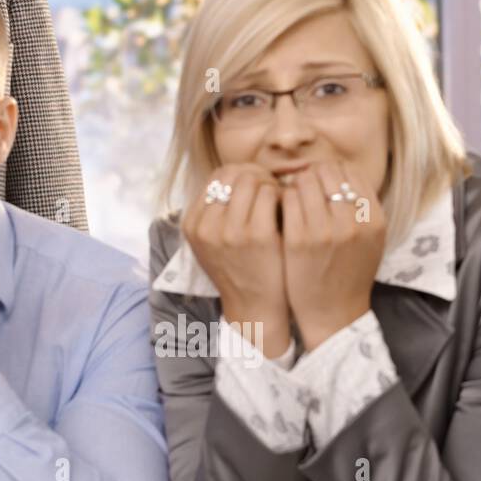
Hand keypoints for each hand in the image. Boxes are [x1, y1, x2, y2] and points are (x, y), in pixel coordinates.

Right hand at [181, 164, 289, 356]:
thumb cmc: (240, 270)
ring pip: (251, 180)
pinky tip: (288, 206)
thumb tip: (236, 173)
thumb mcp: (213, 242)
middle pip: (232, 174)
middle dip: (254, 175)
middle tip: (270, 186)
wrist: (255, 307)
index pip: (215, 178)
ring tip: (280, 196)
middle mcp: (207, 226)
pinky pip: (270, 194)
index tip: (255, 182)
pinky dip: (281, 194)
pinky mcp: (258, 236)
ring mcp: (231, 231)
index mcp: (193, 225)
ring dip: (269, 183)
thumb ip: (216, 211)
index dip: (238, 174)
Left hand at [282, 161, 385, 350]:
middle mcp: (353, 222)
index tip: (320, 180)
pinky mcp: (299, 239)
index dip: (330, 171)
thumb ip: (361, 207)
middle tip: (302, 187)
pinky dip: (282, 199)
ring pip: (304, 180)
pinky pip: (286, 199)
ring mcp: (326, 230)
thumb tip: (340, 173)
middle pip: (326, 170)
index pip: (350, 171)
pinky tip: (282, 210)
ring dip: (294, 185)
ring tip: (291, 198)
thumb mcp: (369, 239)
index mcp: (374, 219)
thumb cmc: (348, 272)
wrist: (334, 312)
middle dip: (311, 174)